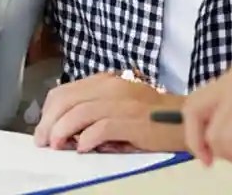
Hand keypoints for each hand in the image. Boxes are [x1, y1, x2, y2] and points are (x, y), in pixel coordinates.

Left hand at [33, 72, 186, 152]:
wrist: (188, 119)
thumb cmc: (154, 116)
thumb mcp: (120, 104)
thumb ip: (96, 108)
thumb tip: (66, 127)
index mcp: (107, 82)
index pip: (65, 91)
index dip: (49, 112)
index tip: (43, 130)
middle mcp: (113, 87)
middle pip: (67, 100)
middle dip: (49, 123)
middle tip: (44, 142)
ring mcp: (124, 102)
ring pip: (80, 112)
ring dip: (62, 131)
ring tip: (57, 145)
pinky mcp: (135, 120)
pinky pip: (102, 127)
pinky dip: (87, 139)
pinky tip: (82, 148)